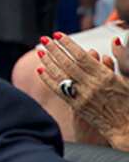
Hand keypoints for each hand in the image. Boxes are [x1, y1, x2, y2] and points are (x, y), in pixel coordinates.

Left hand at [36, 32, 128, 148]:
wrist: (126, 126)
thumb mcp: (128, 78)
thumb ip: (121, 58)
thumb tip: (115, 41)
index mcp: (105, 76)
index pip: (82, 56)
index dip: (68, 44)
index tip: (58, 35)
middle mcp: (92, 85)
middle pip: (67, 63)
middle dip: (54, 50)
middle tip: (44, 39)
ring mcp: (82, 96)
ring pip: (60, 75)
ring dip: (48, 61)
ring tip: (40, 51)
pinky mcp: (76, 106)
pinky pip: (58, 90)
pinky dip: (48, 79)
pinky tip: (41, 70)